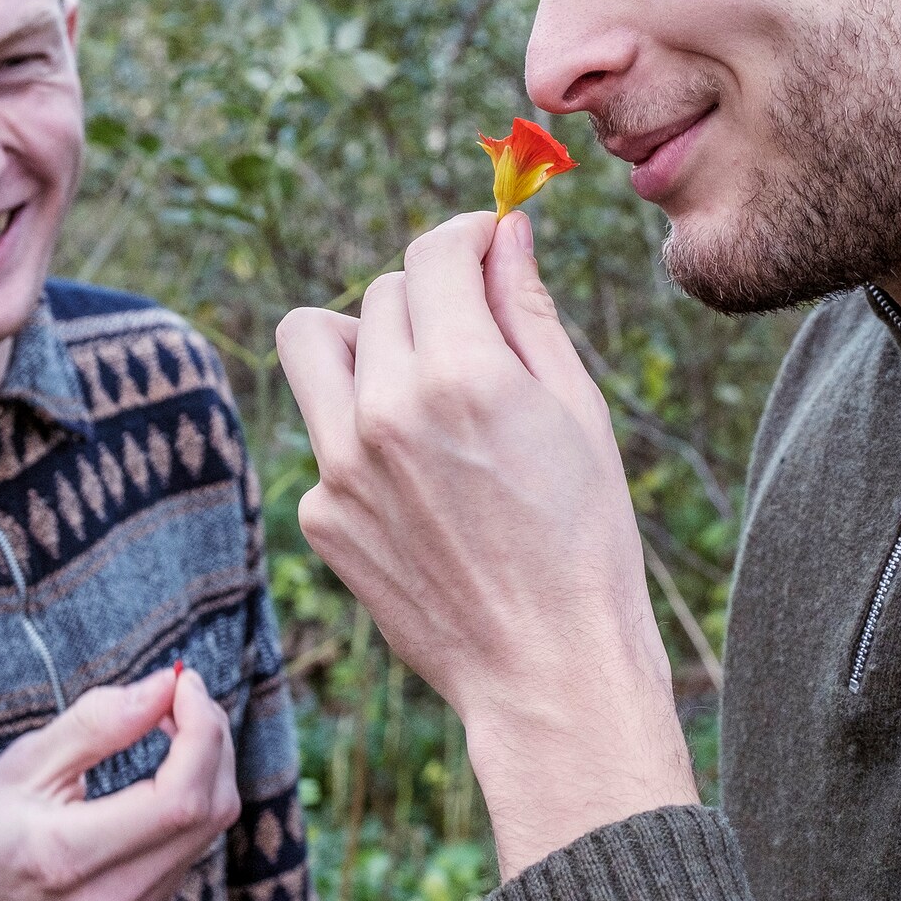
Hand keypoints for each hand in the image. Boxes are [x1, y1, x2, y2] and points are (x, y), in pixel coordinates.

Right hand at [0, 664, 239, 900]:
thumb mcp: (21, 764)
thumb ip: (96, 724)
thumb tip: (164, 687)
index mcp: (69, 856)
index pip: (179, 800)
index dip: (199, 732)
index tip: (180, 682)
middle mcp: (112, 894)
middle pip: (210, 812)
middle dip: (210, 738)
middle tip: (179, 693)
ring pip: (212, 826)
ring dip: (209, 761)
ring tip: (171, 718)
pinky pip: (197, 840)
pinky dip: (197, 789)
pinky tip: (168, 760)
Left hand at [275, 210, 695, 875]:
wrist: (546, 668)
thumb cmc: (585, 539)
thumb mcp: (577, 411)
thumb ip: (528, 310)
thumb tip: (506, 231)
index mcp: (462, 374)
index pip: (434, 252)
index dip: (467, 235)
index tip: (485, 245)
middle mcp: (385, 410)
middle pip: (381, 294)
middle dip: (430, 297)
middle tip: (476, 338)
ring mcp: (338, 468)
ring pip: (315, 344)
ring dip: (363, 342)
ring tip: (416, 382)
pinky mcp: (319, 517)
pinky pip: (325, 436)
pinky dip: (364, 438)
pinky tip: (422, 487)